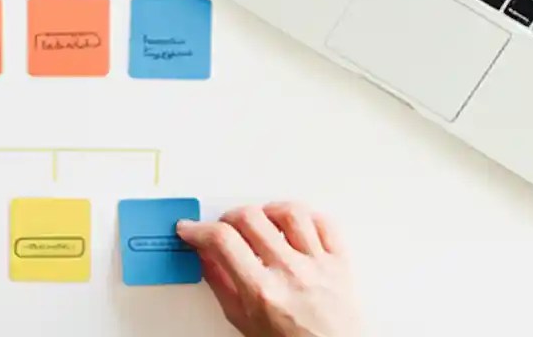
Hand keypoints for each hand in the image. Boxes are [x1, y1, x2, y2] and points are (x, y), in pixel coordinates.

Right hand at [177, 203, 360, 336]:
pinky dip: (307, 217)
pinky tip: (294, 225)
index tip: (191, 229)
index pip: (223, 241)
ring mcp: (318, 264)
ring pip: (290, 213)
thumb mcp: (244, 322)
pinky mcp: (340, 261)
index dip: (199, 229)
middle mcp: (291, 273)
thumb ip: (222, 285)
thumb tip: (206, 256)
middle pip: (251, 218)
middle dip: (228, 217)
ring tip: (260, 221)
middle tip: (224, 227)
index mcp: (263, 292)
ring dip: (267, 210)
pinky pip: (325, 222)